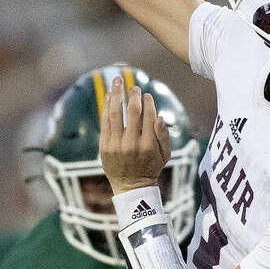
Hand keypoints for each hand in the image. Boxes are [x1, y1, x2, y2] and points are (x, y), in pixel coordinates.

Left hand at [100, 76, 170, 192]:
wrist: (131, 187)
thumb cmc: (150, 168)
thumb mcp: (165, 155)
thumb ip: (164, 136)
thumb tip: (159, 116)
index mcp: (148, 145)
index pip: (148, 117)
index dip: (148, 103)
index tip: (147, 95)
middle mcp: (131, 144)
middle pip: (132, 112)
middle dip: (133, 95)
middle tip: (134, 87)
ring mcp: (116, 145)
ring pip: (115, 114)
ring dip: (116, 95)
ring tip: (117, 81)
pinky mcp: (105, 146)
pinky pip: (105, 122)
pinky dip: (106, 107)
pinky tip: (109, 96)